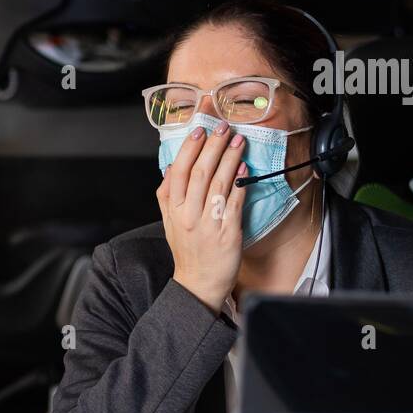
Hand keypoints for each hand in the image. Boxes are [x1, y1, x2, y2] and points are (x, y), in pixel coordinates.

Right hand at [155, 119, 247, 313]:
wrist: (198, 284)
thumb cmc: (187, 251)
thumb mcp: (168, 222)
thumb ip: (167, 195)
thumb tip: (170, 167)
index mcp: (173, 209)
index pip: (178, 172)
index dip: (189, 149)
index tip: (200, 130)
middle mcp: (188, 214)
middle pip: (199, 172)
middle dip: (213, 146)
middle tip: (224, 128)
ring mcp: (208, 223)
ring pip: (218, 183)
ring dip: (230, 159)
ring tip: (238, 142)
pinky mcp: (228, 232)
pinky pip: (235, 202)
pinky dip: (240, 184)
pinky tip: (245, 169)